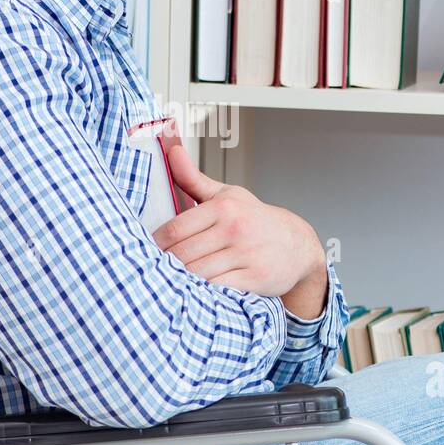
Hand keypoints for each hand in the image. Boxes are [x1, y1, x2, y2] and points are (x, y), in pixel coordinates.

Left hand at [151, 142, 325, 301]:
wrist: (297, 245)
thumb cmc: (255, 220)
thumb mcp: (227, 195)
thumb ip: (194, 178)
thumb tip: (171, 151)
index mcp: (223, 207)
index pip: (175, 229)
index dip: (156, 244)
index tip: (146, 252)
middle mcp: (235, 228)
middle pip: (183, 254)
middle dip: (164, 265)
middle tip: (152, 272)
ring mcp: (246, 255)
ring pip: (197, 274)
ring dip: (180, 281)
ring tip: (169, 284)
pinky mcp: (255, 279)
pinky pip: (217, 290)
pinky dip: (202, 293)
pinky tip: (194, 293)